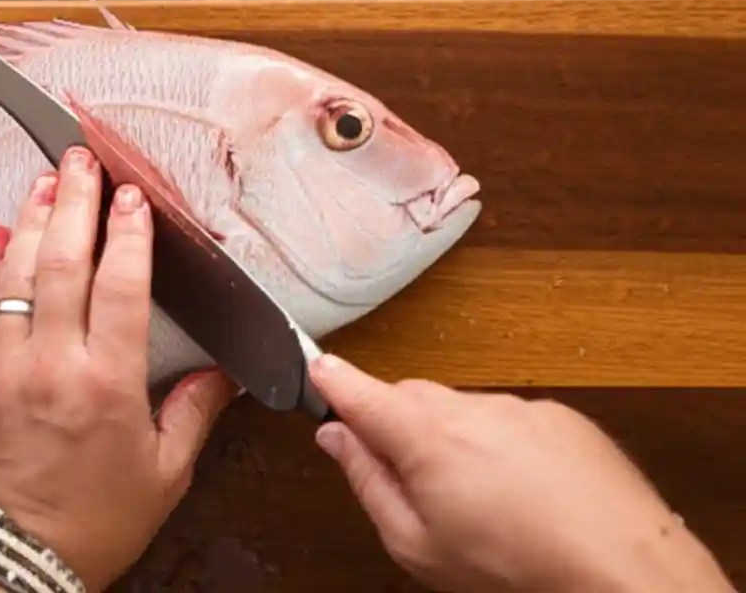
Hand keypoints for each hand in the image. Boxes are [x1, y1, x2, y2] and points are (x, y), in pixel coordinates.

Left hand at [0, 146, 238, 591]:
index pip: (120, 285)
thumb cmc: (92, 524)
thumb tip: (222, 374)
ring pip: (15, 276)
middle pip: (64, 263)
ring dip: (33, 221)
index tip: (133, 196)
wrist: (13, 564)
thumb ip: (193, 414)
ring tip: (44, 180)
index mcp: (107, 384)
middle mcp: (51, 365)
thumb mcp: (164, 475)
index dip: (129, 232)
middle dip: (76, 201)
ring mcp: (1, 369)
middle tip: (82, 159)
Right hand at [308, 354, 734, 592]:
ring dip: (454, 441)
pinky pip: (510, 420)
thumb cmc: (518, 567)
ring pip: (462, 410)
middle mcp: (472, 407)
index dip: (330, 379)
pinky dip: (502, 447)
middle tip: (405, 480)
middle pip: (410, 398)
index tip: (315, 370)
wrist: (623, 569)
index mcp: (425, 436)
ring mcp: (521, 408)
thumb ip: (367, 483)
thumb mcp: (416, 544)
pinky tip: (521, 496)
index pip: (359, 391)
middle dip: (396, 426)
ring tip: (479, 503)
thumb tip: (336, 439)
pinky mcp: (562, 418)